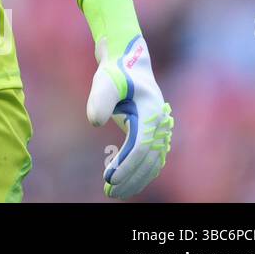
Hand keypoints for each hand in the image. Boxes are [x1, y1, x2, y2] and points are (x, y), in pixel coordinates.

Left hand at [82, 0, 174, 198]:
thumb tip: (94, 121)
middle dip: (130, 179)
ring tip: (112, 191)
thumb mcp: (105, 81)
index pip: (141, 147)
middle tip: (109, 192)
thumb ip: (99, 100)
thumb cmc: (115, 71)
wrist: (127, 61)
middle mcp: (160, 123)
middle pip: (149, 160)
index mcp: (151, 113)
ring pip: (151, 162)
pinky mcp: (153, 132)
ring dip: (134, 178)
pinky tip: (121, 179)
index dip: (127, 165)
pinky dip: (137, 171)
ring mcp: (160, 129)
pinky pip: (149, 158)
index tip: (109, 179)